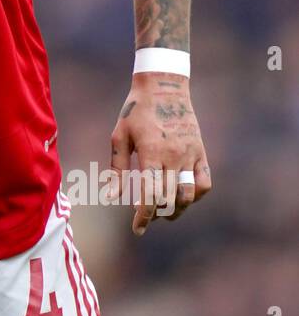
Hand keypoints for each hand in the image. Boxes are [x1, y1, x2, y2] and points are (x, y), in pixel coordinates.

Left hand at [109, 72, 210, 235]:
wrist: (164, 86)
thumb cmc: (136, 111)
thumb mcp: (120, 135)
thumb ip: (118, 168)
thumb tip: (110, 197)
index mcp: (150, 151)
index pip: (150, 195)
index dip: (144, 217)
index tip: (138, 229)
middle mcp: (173, 155)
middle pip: (168, 198)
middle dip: (156, 214)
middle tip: (146, 216)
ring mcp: (190, 153)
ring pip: (188, 195)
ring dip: (176, 209)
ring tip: (163, 212)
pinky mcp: (201, 151)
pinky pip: (204, 182)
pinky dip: (195, 196)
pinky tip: (181, 197)